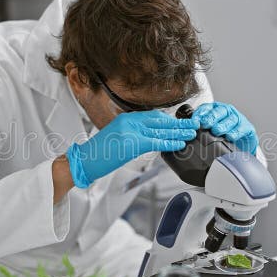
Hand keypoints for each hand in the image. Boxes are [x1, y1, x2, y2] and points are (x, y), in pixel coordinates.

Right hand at [67, 110, 198, 187]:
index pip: (153, 116)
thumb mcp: (116, 138)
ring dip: (179, 132)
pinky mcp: (132, 143)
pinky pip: (156, 142)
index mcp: (126, 118)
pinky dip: (170, 143)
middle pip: (160, 121)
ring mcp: (130, 131)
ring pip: (161, 130)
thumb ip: (133, 135)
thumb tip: (150, 140)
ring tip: (192, 133)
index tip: (180, 122)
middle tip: (193, 125)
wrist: (83, 161)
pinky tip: (180, 144)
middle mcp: (129, 121)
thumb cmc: (98, 154)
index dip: (169, 119)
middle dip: (178, 124)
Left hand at [192, 102, 257, 153]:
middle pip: (219, 111)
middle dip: (211, 117)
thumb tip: (186, 131)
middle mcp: (227, 112)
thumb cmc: (223, 134)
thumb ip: (199, 128)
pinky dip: (235, 133)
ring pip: (230, 119)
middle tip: (205, 124)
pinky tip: (229, 137)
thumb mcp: (211, 130)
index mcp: (216, 109)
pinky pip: (241, 129)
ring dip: (222, 125)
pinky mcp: (247, 127)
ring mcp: (238, 118)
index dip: (200, 113)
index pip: (206, 108)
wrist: (241, 142)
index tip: (194, 121)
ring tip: (216, 131)